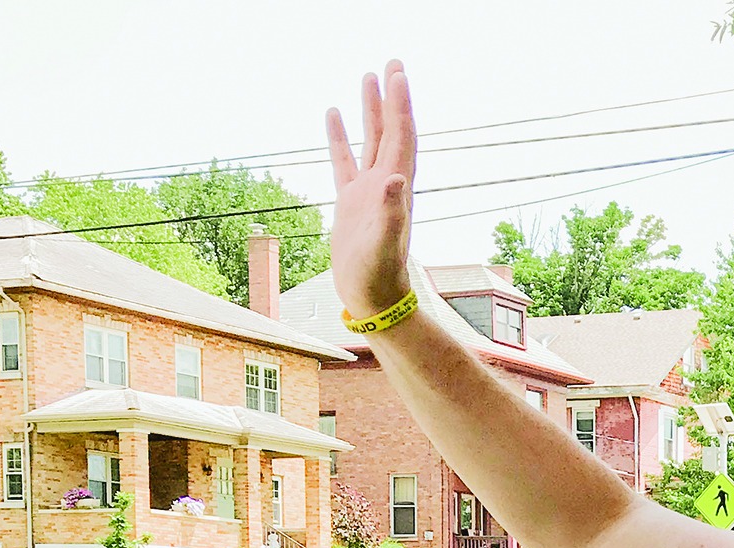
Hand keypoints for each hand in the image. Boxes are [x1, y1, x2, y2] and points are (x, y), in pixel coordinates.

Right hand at [326, 62, 416, 318]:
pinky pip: (344, 160)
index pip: (400, 136)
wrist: (373, 300)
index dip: (400, 105)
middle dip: (392, 96)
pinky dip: (339, 136)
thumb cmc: (379, 277)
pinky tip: (332, 114)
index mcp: (396, 188)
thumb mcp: (384, 245)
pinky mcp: (350, 202)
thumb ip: (391, 214)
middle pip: (391, 130)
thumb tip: (396, 180)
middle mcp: (387, 184)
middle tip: (392, 61)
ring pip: (370, 140)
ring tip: (367, 75)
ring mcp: (368, 191)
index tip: (398, 73)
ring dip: (370, 109)